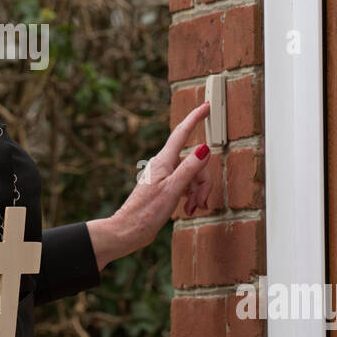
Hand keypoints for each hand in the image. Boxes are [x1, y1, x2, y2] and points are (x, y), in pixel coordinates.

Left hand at [92, 101, 214, 264]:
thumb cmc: (147, 212)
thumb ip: (190, 169)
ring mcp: (165, 176)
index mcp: (164, 161)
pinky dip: (191, 195)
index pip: (182, 133)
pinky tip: (188, 208)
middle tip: (200, 201)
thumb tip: (203, 148)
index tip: (206, 106)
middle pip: (194, 162)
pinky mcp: (165, 187)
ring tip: (192, 208)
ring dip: (197, 191)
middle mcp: (164, 165)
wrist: (129, 230)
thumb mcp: (173, 189)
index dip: (195, 118)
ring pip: (192, 175)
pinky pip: (186, 184)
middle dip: (203, 180)